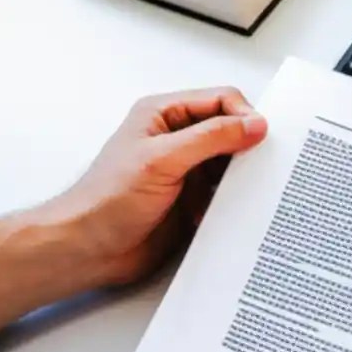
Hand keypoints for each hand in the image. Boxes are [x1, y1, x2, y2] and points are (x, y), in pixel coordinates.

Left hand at [52, 87, 267, 284]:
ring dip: (240, 177)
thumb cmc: (107, 201)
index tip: (261, 138)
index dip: (244, 116)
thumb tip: (255, 124)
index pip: (220, 100)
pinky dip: (232, 200)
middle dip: (247, 146)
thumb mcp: (162, 160)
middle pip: (230, 130)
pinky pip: (226, 192)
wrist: (88, 250)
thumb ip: (211, 138)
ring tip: (246, 190)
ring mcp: (185, 169)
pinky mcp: (191, 198)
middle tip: (263, 165)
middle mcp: (177, 138)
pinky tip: (228, 211)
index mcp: (164, 115)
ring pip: (231, 163)